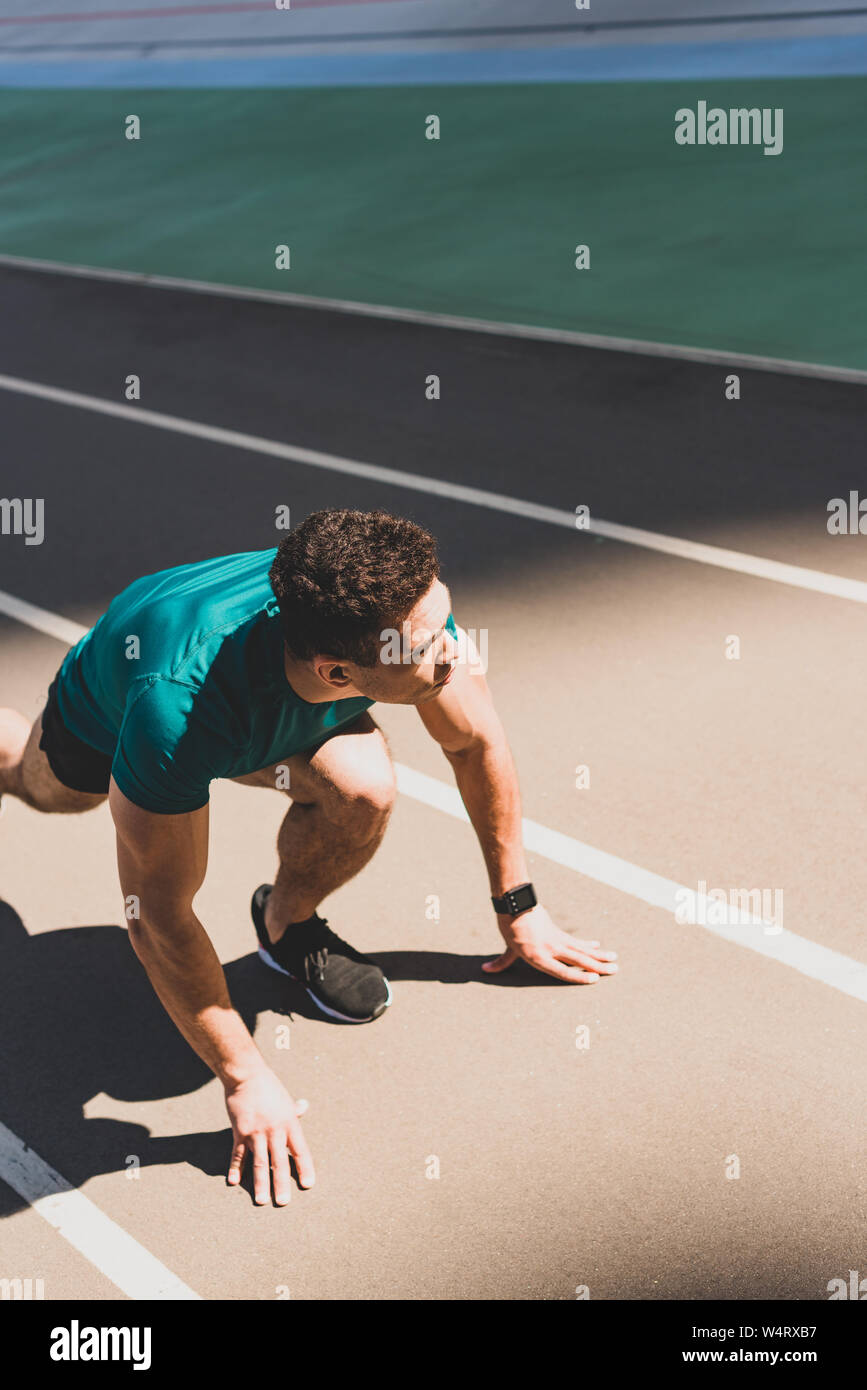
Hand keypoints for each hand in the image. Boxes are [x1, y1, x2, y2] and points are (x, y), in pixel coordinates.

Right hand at [225, 1067, 314, 1204]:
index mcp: (290, 1123)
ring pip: (259, 1163)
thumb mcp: (285, 1098)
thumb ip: (294, 1110)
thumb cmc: (268, 1086)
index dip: (304, 1168)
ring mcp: (256, 1132)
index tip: (307, 1185)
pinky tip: (234, 1182)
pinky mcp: (239, 1132)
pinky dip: (236, 1169)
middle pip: (280, 1162)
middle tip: (283, 1203)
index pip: (300, 1151)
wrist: (247, 1076)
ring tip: (262, 1201)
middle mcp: (275, 1130)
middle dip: (281, 1184)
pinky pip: (238, 1154)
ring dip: (261, 1183)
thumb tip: (305, 1107)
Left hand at [482, 904, 617, 983]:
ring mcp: (557, 940)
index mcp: (539, 958)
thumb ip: (501, 962)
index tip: (594, 979)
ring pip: (582, 950)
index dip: (579, 976)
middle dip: (598, 966)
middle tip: (615, 970)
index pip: (563, 970)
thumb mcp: (507, 948)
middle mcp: (552, 950)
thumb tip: (485, 971)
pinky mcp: (558, 932)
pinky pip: (576, 941)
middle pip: (579, 960)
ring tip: (614, 959)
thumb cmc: (510, 928)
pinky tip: (598, 946)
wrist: (516, 905)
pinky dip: (588, 944)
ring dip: (599, 955)